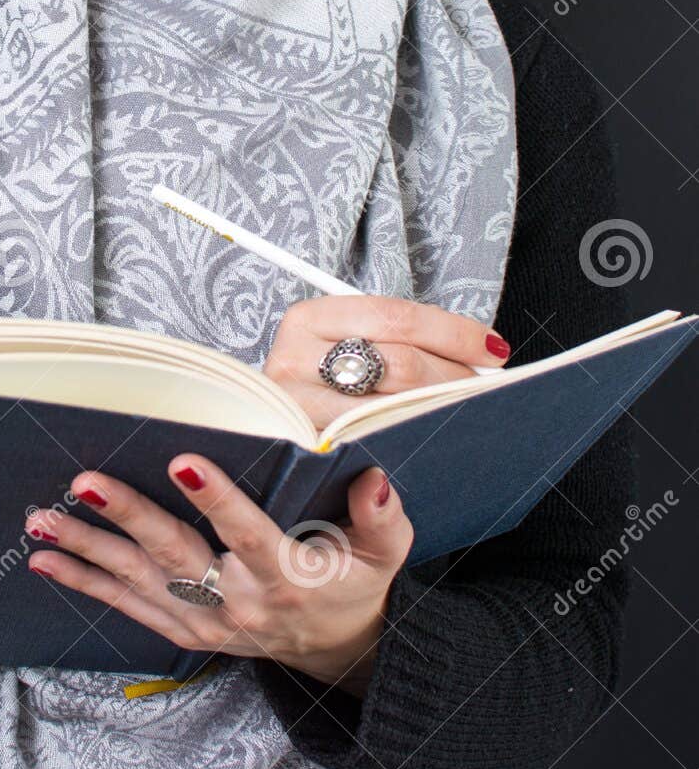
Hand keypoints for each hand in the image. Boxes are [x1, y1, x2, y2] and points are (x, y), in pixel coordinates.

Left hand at [26, 455, 414, 691]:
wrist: (337, 649)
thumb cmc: (356, 583)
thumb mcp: (384, 554)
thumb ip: (381, 518)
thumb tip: (372, 479)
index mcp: (287, 577)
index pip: (247, 534)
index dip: (217, 499)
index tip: (184, 461)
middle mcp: (238, 603)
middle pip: (174, 555)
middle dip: (127, 516)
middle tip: (86, 482)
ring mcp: (204, 621)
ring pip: (137, 581)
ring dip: (86, 549)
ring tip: (41, 520)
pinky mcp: (183, 630)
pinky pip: (126, 606)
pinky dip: (85, 583)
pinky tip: (45, 560)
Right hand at [263, 293, 510, 430]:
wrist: (276, 440)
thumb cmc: (328, 384)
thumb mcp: (352, 346)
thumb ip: (403, 341)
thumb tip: (484, 351)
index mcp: (308, 318)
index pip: (396, 318)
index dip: (452, 333)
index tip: (491, 349)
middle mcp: (291, 359)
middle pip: (398, 364)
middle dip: (452, 377)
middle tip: (480, 389)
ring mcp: (294, 408)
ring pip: (390, 408)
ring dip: (436, 411)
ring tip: (461, 410)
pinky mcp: (302, 451)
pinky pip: (371, 445)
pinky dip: (407, 440)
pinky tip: (428, 436)